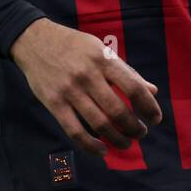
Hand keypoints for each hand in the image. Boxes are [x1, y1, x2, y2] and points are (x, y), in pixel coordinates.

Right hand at [9, 18, 162, 157]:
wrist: (34, 40)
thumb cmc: (74, 45)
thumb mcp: (101, 50)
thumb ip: (127, 71)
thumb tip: (153, 91)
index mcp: (103, 59)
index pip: (133, 88)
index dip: (148, 107)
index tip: (155, 118)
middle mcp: (88, 75)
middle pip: (118, 110)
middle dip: (135, 127)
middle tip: (141, 132)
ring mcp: (70, 90)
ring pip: (99, 124)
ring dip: (117, 139)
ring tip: (126, 142)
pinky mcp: (54, 103)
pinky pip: (75, 131)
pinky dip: (91, 145)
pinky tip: (102, 150)